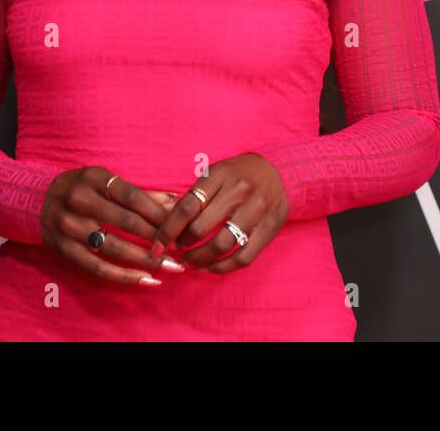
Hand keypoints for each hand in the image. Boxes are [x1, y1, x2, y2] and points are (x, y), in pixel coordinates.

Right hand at [39, 167, 187, 285]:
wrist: (37, 201)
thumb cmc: (81, 188)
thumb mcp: (105, 181)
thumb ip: (140, 193)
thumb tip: (176, 201)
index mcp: (93, 179)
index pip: (132, 197)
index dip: (158, 213)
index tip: (180, 225)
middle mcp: (79, 201)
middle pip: (126, 222)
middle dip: (157, 237)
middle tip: (181, 248)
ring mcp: (69, 227)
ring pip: (114, 248)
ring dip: (146, 260)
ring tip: (171, 266)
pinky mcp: (65, 250)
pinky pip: (99, 268)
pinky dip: (125, 276)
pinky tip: (147, 280)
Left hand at [149, 153, 288, 273]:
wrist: (282, 172)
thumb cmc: (240, 174)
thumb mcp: (216, 173)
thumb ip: (194, 194)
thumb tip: (164, 221)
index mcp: (220, 175)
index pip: (187, 206)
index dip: (168, 229)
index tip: (158, 243)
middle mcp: (238, 191)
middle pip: (201, 228)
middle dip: (183, 244)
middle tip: (177, 249)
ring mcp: (256, 211)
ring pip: (221, 245)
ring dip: (200, 259)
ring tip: (190, 262)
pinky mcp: (269, 228)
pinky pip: (243, 257)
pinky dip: (223, 267)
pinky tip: (211, 267)